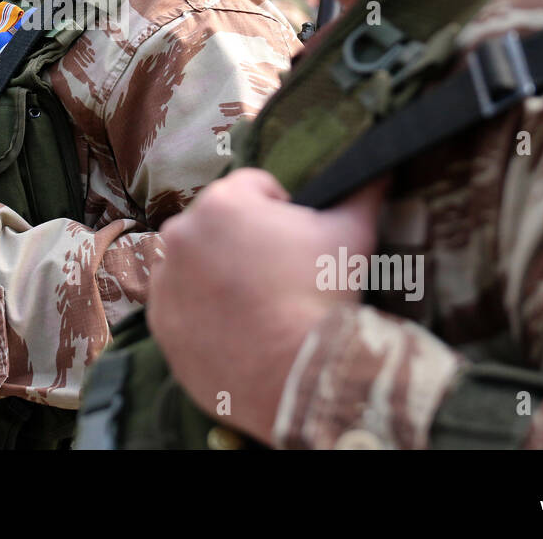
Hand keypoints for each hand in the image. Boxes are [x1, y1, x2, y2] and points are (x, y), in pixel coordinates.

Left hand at [147, 168, 384, 445]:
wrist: (299, 376)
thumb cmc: (324, 297)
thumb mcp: (352, 234)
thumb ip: (361, 191)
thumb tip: (382, 166)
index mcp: (223, 201)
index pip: (254, 187)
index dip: (282, 210)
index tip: (297, 242)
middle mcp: (182, 233)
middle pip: (219, 223)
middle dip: (245, 241)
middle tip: (278, 277)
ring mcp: (165, 280)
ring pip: (195, 261)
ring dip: (217, 272)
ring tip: (256, 305)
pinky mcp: (160, 322)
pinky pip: (179, 302)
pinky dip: (200, 309)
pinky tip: (235, 327)